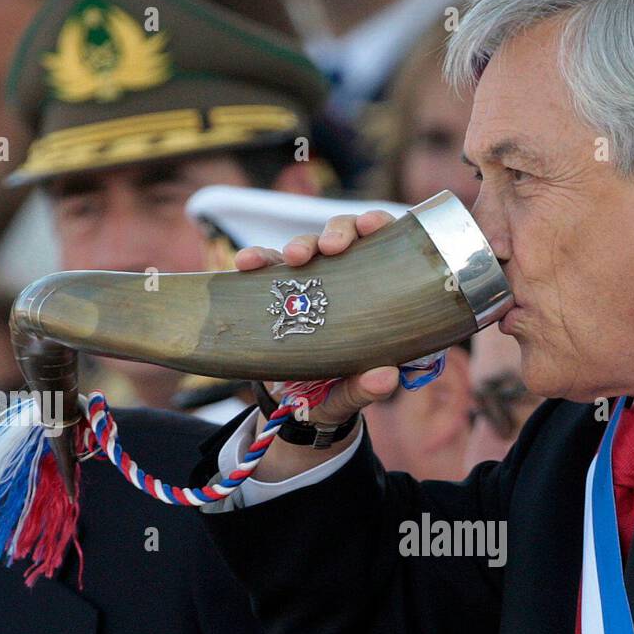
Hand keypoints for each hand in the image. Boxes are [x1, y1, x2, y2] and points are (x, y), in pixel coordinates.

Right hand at [234, 210, 399, 480]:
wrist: (287, 409)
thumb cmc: (331, 396)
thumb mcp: (348, 397)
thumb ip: (367, 389)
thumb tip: (387, 376)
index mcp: (374, 298)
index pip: (386, 248)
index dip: (381, 226)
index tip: (371, 225)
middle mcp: (343, 282)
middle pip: (345, 238)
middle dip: (338, 231)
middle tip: (331, 247)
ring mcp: (308, 284)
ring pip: (307, 247)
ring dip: (301, 244)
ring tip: (293, 258)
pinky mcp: (275, 291)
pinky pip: (265, 267)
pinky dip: (256, 259)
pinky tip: (246, 262)